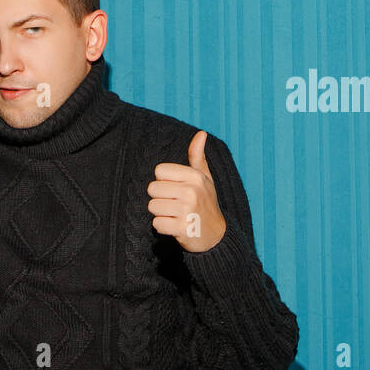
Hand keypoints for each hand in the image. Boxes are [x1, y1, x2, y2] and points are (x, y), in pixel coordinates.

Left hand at [147, 130, 226, 252]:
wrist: (217, 236)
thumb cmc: (206, 203)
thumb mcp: (205, 178)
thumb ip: (198, 156)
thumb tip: (201, 133)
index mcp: (195, 176)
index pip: (159, 171)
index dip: (164, 181)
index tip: (176, 189)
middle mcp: (191, 191)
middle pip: (152, 189)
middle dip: (160, 198)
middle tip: (175, 205)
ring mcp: (186, 210)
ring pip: (152, 207)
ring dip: (161, 214)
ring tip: (176, 215)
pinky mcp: (182, 229)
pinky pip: (157, 224)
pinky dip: (163, 227)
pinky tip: (176, 227)